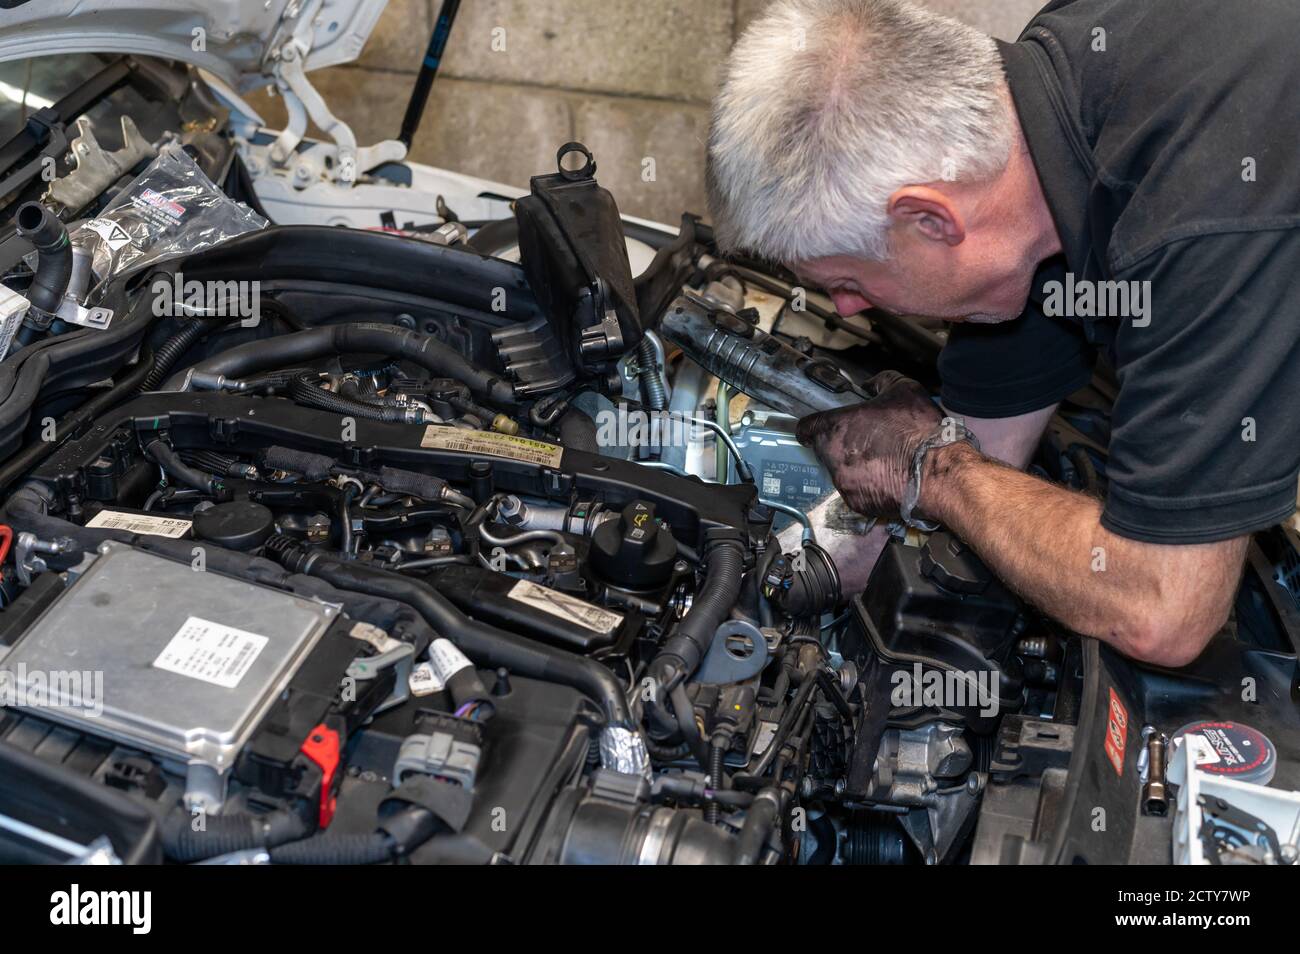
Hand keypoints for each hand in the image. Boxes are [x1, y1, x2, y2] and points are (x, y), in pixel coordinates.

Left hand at [795, 371, 941, 518]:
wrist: (938, 472)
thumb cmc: (920, 432)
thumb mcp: (904, 390)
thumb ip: (881, 381)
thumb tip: (871, 384)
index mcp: (838, 426)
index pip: (806, 427)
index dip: (810, 427)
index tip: (815, 429)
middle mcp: (834, 456)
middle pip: (824, 449)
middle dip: (839, 445)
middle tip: (864, 442)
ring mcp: (843, 481)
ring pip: (840, 471)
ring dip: (853, 466)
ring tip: (881, 460)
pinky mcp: (856, 502)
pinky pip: (855, 491)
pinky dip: (866, 486)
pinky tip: (887, 477)